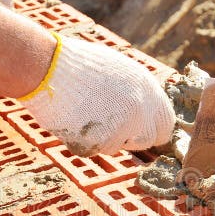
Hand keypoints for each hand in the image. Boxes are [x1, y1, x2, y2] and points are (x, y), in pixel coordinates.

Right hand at [19, 33, 175, 155]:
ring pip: (118, 146)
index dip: (152, 129)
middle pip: (148, 140)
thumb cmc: (77, 65)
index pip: (166, 123)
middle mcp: (140, 108)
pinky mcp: (101, 141)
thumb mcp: (117, 69)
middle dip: (132, 138)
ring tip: (83, 113)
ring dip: (104, 138)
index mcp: (147, 87)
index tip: (139, 130)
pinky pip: (95, 150)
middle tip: (110, 128)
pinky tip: (73, 119)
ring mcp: (122, 126)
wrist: (47, 68)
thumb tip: (147, 113)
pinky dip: (84, 141)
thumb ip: (136, 91)